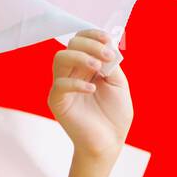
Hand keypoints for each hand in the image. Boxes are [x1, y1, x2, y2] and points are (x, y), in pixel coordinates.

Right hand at [49, 29, 133, 158]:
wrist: (109, 142)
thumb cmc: (114, 114)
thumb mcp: (118, 83)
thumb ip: (110, 64)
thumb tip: (105, 47)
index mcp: (86, 66)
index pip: (81, 40)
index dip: (92, 35)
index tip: (107, 39)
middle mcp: (72, 72)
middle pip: (70, 45)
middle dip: (90, 46)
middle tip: (107, 57)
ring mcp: (63, 86)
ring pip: (60, 59)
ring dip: (80, 58)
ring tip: (98, 68)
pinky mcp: (57, 101)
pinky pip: (60, 85)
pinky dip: (77, 83)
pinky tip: (92, 89)